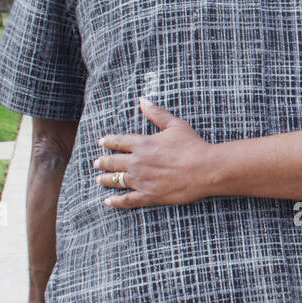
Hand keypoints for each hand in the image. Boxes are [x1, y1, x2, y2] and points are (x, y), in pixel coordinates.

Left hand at [94, 98, 214, 208]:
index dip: (108, 142)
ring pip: (116, 180)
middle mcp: (137, 162)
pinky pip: (127, 200)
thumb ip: (157, 114)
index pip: (118, 142)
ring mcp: (141, 180)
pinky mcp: (149, 196)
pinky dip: (116, 201)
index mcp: (142, 144)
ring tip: (98, 179)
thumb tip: (143, 100)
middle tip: (96, 162)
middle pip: (113, 162)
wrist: (205, 169)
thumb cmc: (192, 146)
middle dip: (103, 161)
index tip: (101, 142)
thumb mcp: (175, 125)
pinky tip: (108, 201)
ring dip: (105, 179)